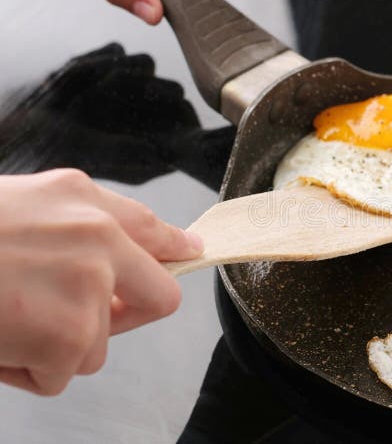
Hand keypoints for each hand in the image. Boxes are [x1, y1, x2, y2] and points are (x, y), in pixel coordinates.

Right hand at [0, 169, 203, 394]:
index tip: (190, 255)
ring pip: (97, 345)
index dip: (175, 250)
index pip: (153, 229)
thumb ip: (78, 225)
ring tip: (6, 320)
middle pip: (159, 297)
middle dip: (127, 316)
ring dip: (54, 345)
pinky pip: (63, 373)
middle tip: (80, 321)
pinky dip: (28, 370)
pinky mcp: (71, 336)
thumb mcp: (22, 205)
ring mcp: (89, 288)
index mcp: (82, 201)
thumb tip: (124, 254)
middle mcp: (99, 239)